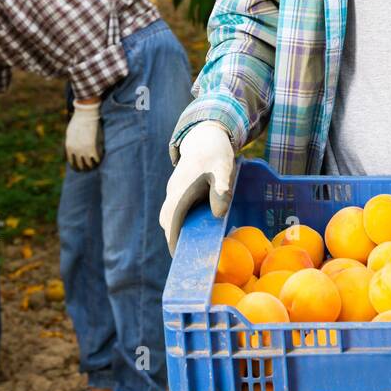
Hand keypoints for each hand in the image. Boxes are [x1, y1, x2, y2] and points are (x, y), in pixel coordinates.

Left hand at [66, 101, 102, 170]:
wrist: (85, 114)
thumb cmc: (78, 122)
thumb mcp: (70, 134)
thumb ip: (71, 144)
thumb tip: (71, 151)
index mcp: (69, 148)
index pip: (72, 163)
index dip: (77, 167)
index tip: (80, 168)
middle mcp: (76, 151)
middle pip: (81, 166)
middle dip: (85, 168)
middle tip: (90, 168)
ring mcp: (84, 150)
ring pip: (90, 164)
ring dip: (93, 165)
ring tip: (96, 165)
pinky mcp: (93, 148)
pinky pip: (97, 159)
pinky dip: (99, 159)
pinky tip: (101, 157)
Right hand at [159, 121, 235, 255]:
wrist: (206, 134)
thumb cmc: (216, 154)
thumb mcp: (223, 170)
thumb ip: (221, 191)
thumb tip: (218, 215)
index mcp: (181, 191)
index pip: (172, 222)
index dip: (173, 240)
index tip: (178, 256)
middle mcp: (174, 192)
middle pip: (168, 221)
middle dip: (174, 239)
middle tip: (188, 257)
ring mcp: (174, 190)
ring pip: (170, 215)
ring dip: (177, 230)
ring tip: (192, 246)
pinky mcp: (179, 188)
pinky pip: (176, 209)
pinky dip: (181, 221)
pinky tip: (196, 227)